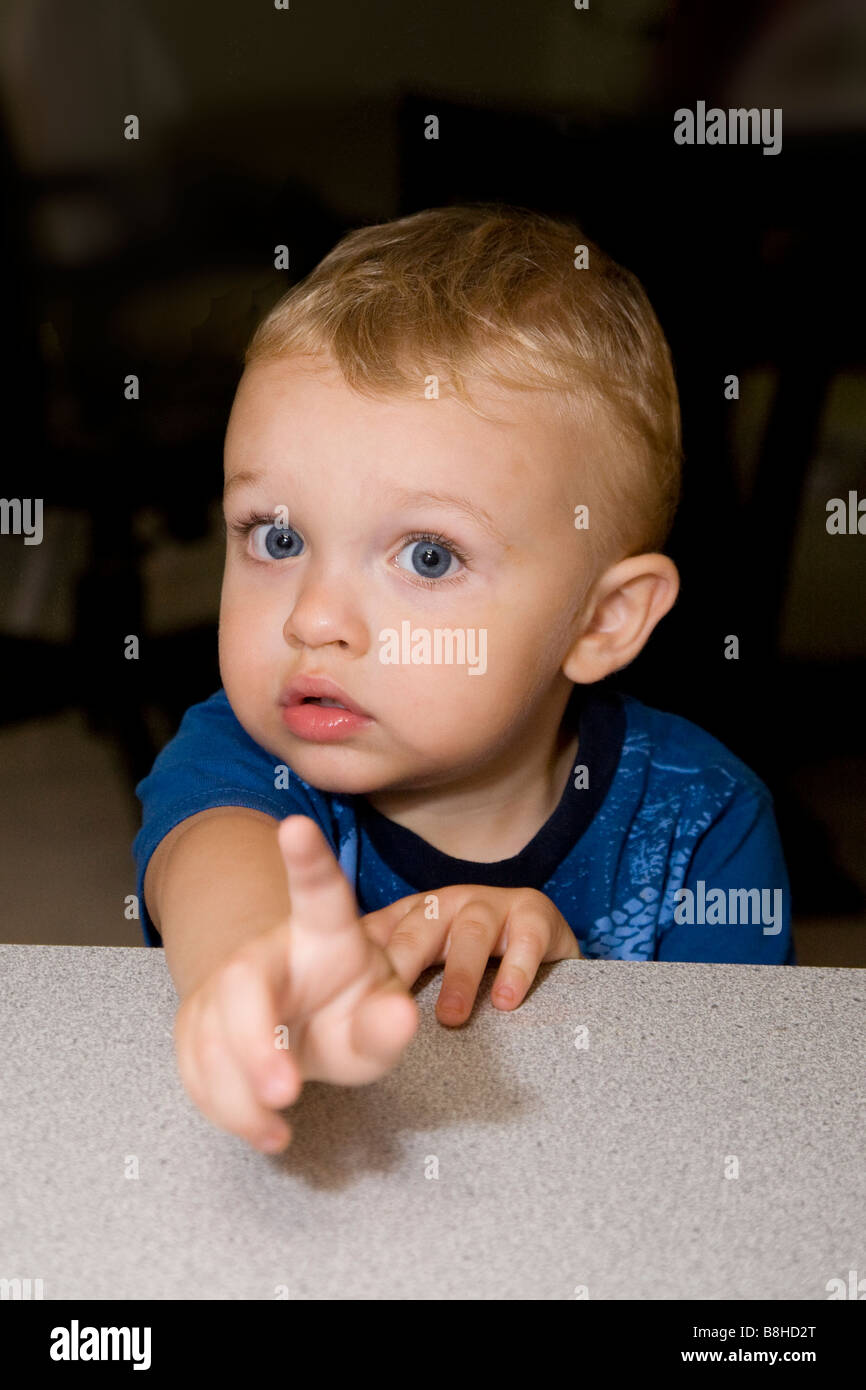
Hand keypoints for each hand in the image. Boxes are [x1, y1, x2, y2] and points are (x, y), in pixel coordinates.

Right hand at [173, 815, 418, 1153]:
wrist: (306, 1026)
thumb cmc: (352, 1014)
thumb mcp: (381, 1025)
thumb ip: (389, 1027)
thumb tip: (400, 1017)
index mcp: (325, 932)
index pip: (318, 890)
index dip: (308, 858)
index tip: (296, 826)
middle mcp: (267, 949)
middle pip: (242, 983)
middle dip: (255, 1040)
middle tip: (286, 1090)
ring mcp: (224, 984)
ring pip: (209, 1031)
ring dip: (238, 1088)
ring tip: (279, 1125)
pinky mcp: (197, 1023)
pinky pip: (194, 1066)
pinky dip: (224, 1106)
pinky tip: (263, 1127)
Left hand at [360, 884, 581, 1025]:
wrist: (547, 958)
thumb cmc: (474, 975)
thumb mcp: (427, 976)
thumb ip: (389, 996)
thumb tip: (347, 1033)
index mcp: (412, 916)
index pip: (378, 932)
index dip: (361, 961)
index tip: (345, 997)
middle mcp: (448, 904)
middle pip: (418, 929)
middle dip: (402, 963)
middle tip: (389, 1005)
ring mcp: (492, 905)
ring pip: (471, 933)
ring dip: (460, 976)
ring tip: (452, 1018)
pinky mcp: (535, 915)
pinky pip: (526, 938)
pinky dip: (516, 969)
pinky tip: (506, 1001)